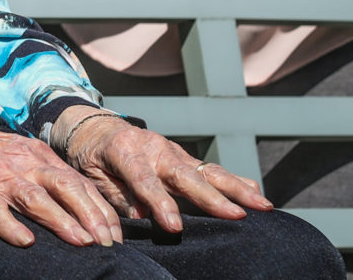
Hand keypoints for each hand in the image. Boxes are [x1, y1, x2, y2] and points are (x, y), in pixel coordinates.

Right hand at [0, 100, 122, 247]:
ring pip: (38, 199)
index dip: (101, 209)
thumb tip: (72, 206)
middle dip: (93, 216)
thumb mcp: (11, 154)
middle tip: (110, 244)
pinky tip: (25, 243)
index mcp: (35, 152)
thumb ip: (38, 173)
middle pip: (67, 187)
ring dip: (63, 222)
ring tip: (83, 243)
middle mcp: (21, 160)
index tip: (117, 234)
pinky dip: (10, 227)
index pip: (79, 181)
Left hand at [59, 109, 271, 232]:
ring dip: (236, 188)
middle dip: (214, 197)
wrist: (93, 126)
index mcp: (124, 150)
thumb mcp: (91, 175)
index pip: (145, 180)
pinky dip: (234, 180)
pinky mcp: (182, 156)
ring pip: (206, 169)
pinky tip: (255, 192)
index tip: (175, 227)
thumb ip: (115, 195)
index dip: (160, 203)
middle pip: (186, 174)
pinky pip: (209, 169)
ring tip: (262, 205)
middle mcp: (154, 147)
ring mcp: (172, 150)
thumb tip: (141, 218)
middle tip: (239, 215)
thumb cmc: (89, 155)